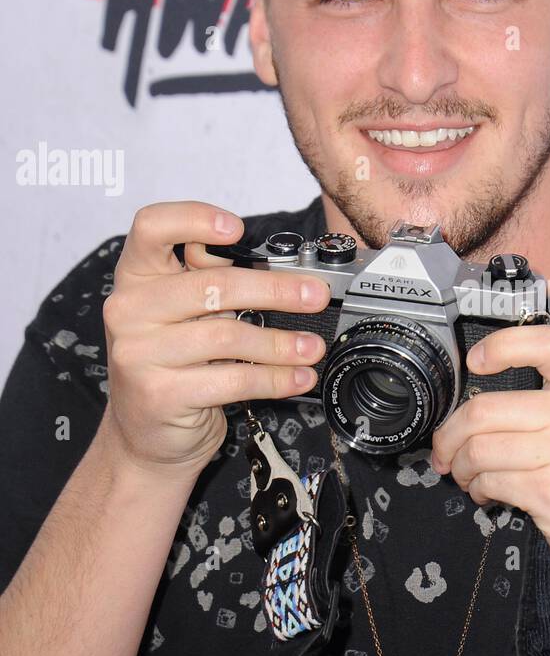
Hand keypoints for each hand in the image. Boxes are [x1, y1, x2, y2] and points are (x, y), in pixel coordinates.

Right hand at [99, 201, 330, 480]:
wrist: (146, 436)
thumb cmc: (173, 367)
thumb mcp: (184, 317)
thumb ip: (213, 287)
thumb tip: (285, 275)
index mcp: (136, 278)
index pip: (151, 227)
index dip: (194, 219)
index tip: (237, 229)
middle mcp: (130, 309)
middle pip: (210, 285)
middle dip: (274, 289)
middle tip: (314, 296)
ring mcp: (139, 353)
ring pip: (227, 336)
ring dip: (281, 343)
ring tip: (313, 347)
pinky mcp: (160, 394)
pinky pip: (232, 380)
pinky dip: (274, 379)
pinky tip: (298, 378)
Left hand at [430, 324, 549, 611]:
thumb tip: (484, 411)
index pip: (547, 343)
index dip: (501, 345)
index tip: (476, 362)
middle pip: (486, 408)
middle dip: (452, 433)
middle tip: (446, 451)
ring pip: (480, 448)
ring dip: (461, 467)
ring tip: (469, 478)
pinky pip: (490, 480)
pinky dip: (478, 489)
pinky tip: (488, 496)